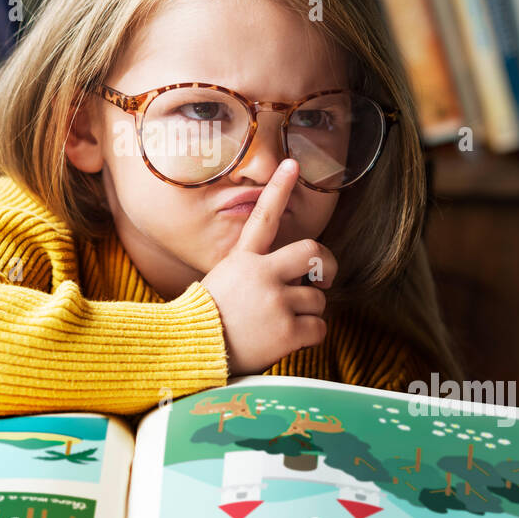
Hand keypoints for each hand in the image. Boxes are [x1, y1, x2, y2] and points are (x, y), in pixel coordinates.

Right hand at [200, 159, 337, 376]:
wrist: (192, 353)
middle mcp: (262, 275)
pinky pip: (320, 328)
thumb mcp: (221, 282)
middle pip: (312, 252)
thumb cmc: (206, 321)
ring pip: (318, 298)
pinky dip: (311, 335)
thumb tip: (287, 275)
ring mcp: (276, 302)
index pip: (263, 217)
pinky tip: (289, 340)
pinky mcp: (287, 331)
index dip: (279, 188)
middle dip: (326, 265)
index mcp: (242, 260)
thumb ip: (250, 271)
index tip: (292, 164)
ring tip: (284, 324)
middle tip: (324, 277)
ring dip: (309, 312)